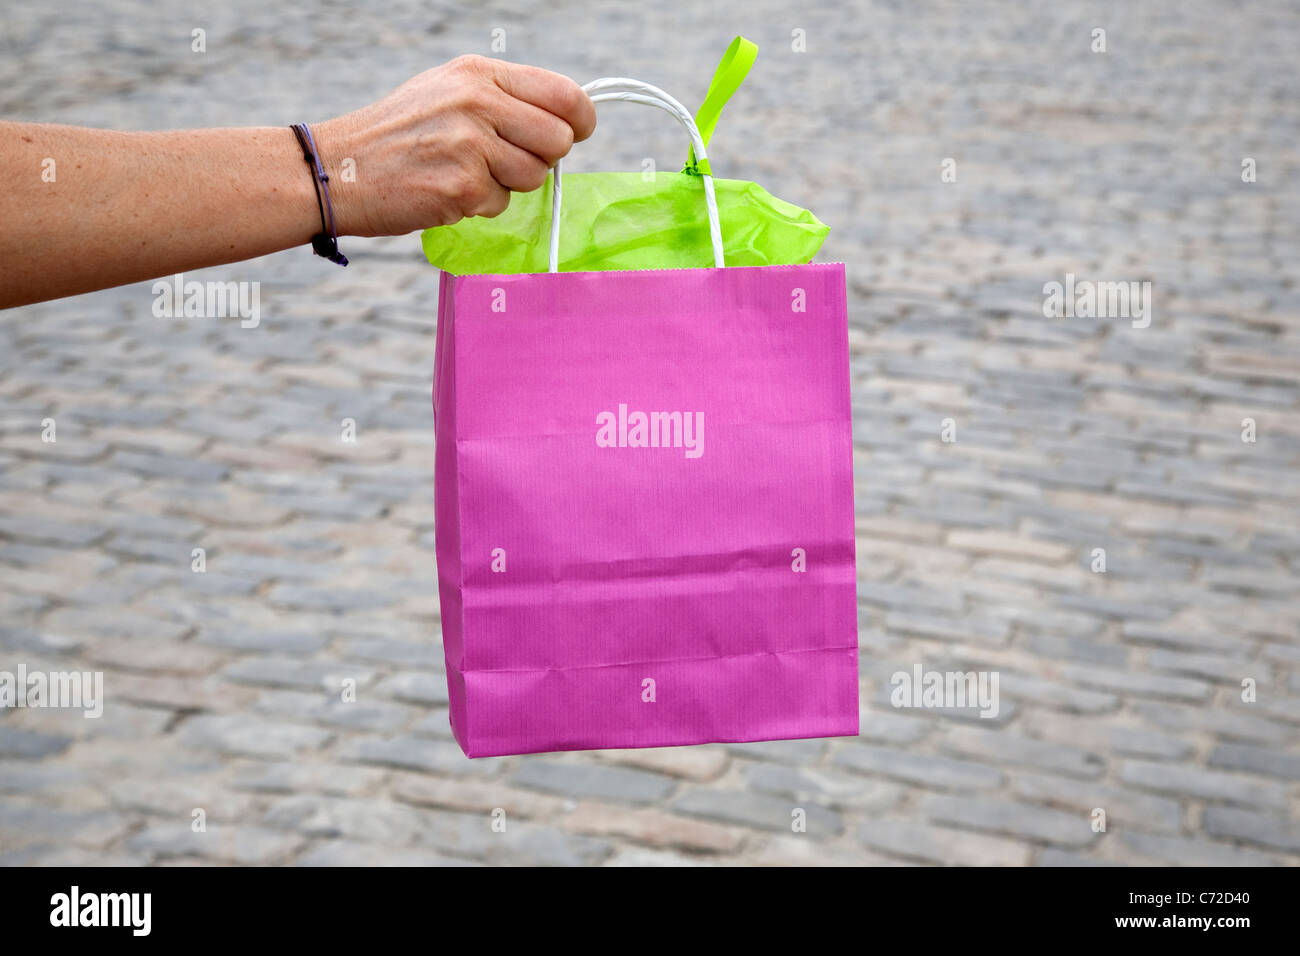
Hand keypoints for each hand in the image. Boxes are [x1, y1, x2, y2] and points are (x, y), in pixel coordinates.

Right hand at [316, 55, 596, 236]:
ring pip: (533, 176)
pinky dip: (479, 206)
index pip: (563, 94)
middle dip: (542, 158)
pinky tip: (446, 191)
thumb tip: (565, 120)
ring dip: (508, 185)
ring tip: (466, 173)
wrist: (338, 168)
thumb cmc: (399, 135)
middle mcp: (477, 103)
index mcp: (479, 74)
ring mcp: (470, 146)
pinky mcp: (461, 188)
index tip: (575, 132)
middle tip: (507, 161)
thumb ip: (504, 99)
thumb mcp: (448, 92)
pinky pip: (500, 204)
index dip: (580, 120)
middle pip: (557, 140)